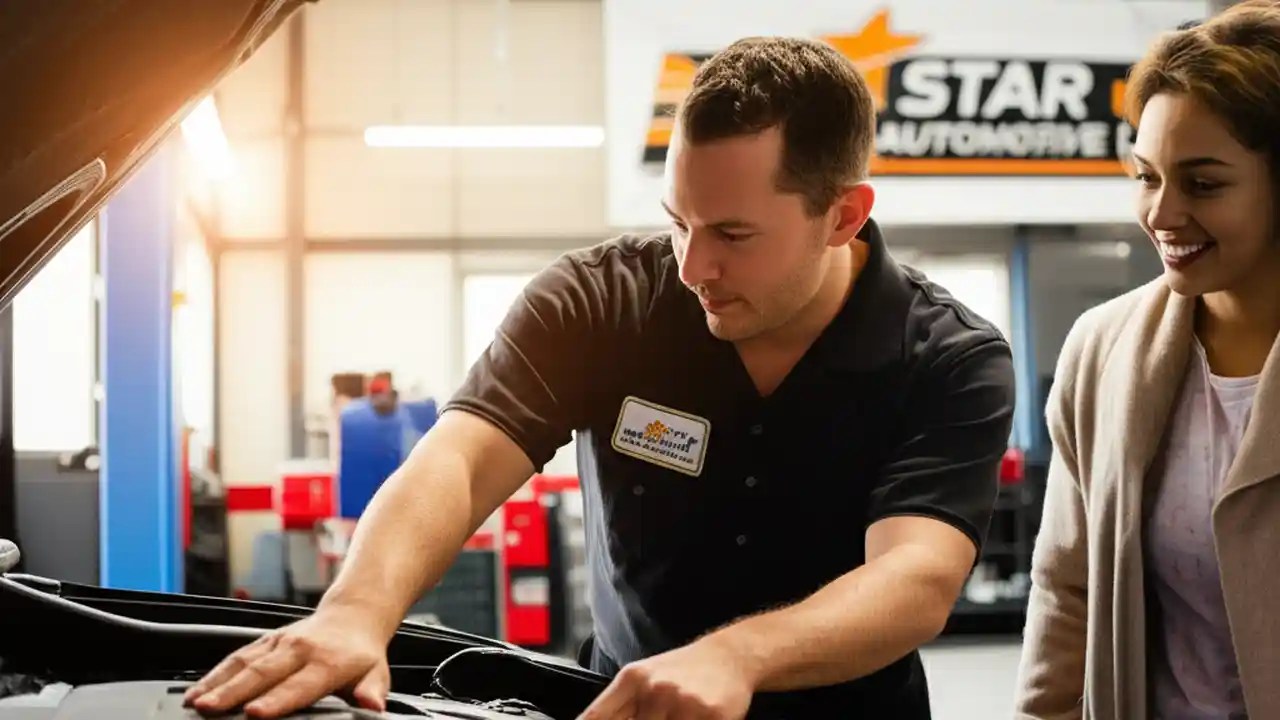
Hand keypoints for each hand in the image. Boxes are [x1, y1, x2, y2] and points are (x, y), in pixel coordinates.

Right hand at [183, 606, 390, 718]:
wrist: (354, 616)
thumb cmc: (363, 655)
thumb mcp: (377, 674)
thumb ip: (372, 691)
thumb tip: (372, 705)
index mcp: (328, 663)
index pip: (299, 685)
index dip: (277, 700)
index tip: (255, 713)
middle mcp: (300, 649)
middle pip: (263, 673)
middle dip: (234, 692)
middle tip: (209, 709)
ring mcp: (279, 643)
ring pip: (244, 662)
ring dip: (217, 683)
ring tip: (195, 702)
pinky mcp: (266, 641)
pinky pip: (236, 656)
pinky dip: (214, 674)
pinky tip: (196, 690)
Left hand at [577, 637, 755, 719]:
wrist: (729, 656)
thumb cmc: (682, 670)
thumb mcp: (644, 678)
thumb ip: (617, 707)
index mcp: (632, 679)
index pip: (598, 717)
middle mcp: (655, 689)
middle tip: (653, 719)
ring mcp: (683, 703)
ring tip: (674, 716)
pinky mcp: (711, 715)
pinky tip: (693, 719)